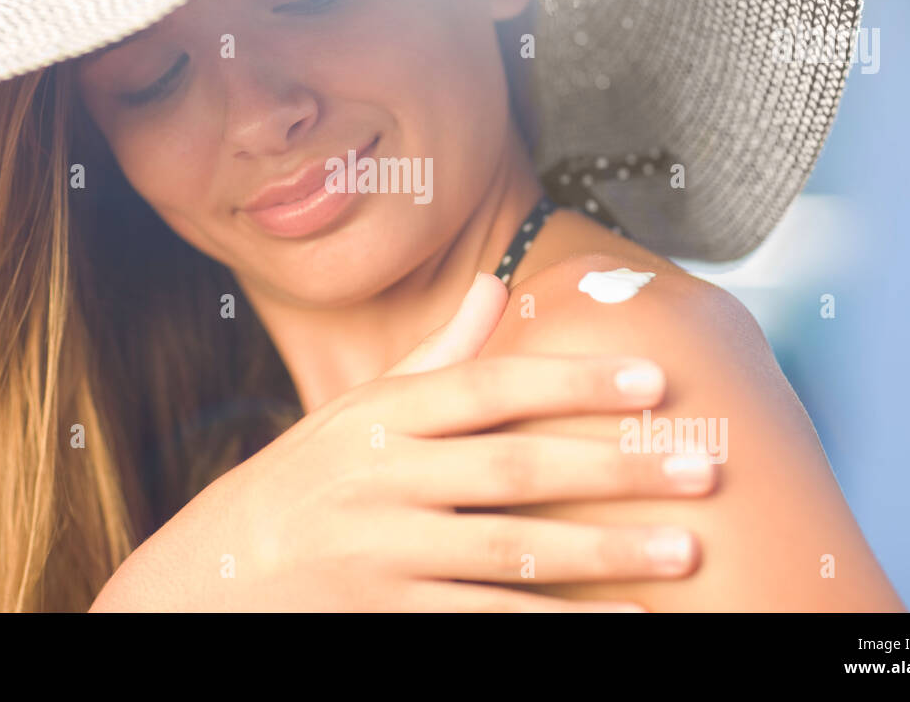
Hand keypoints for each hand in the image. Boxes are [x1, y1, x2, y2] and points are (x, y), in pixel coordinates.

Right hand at [89, 273, 712, 611]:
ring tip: (684, 554)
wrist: (205, 581)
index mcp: (380, 415)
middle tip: (704, 469)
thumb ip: (433, 356)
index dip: (573, 382)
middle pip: (515, 469)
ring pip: (510, 552)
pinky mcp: (382, 613)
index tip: (656, 383)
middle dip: (616, 468)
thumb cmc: (297, 485)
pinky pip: (481, 621)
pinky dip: (552, 624)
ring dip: (604, 553)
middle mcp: (382, 477)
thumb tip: (494, 285)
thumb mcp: (352, 411)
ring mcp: (381, 550)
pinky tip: (615, 624)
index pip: (489, 387)